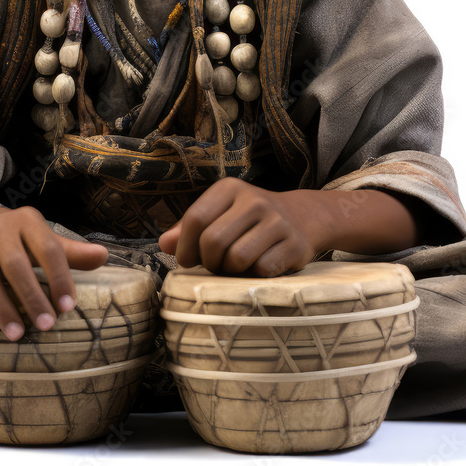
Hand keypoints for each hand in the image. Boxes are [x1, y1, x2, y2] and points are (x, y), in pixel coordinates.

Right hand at [0, 204, 108, 341]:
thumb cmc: (15, 237)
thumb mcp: (42, 237)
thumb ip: (70, 252)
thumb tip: (104, 256)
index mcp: (26, 221)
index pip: (47, 248)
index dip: (60, 277)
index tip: (68, 306)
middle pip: (15, 264)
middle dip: (31, 296)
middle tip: (46, 325)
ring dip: (0, 307)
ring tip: (16, 335)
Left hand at [158, 178, 325, 276]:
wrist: (302, 217)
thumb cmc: (249, 220)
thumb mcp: (219, 213)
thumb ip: (189, 228)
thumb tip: (163, 244)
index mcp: (229, 189)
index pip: (195, 219)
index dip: (185, 246)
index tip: (187, 260)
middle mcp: (253, 200)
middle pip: (213, 242)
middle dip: (209, 262)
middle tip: (215, 265)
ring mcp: (277, 221)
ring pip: (237, 258)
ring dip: (231, 271)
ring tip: (235, 265)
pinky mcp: (294, 244)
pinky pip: (262, 270)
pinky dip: (255, 276)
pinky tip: (258, 266)